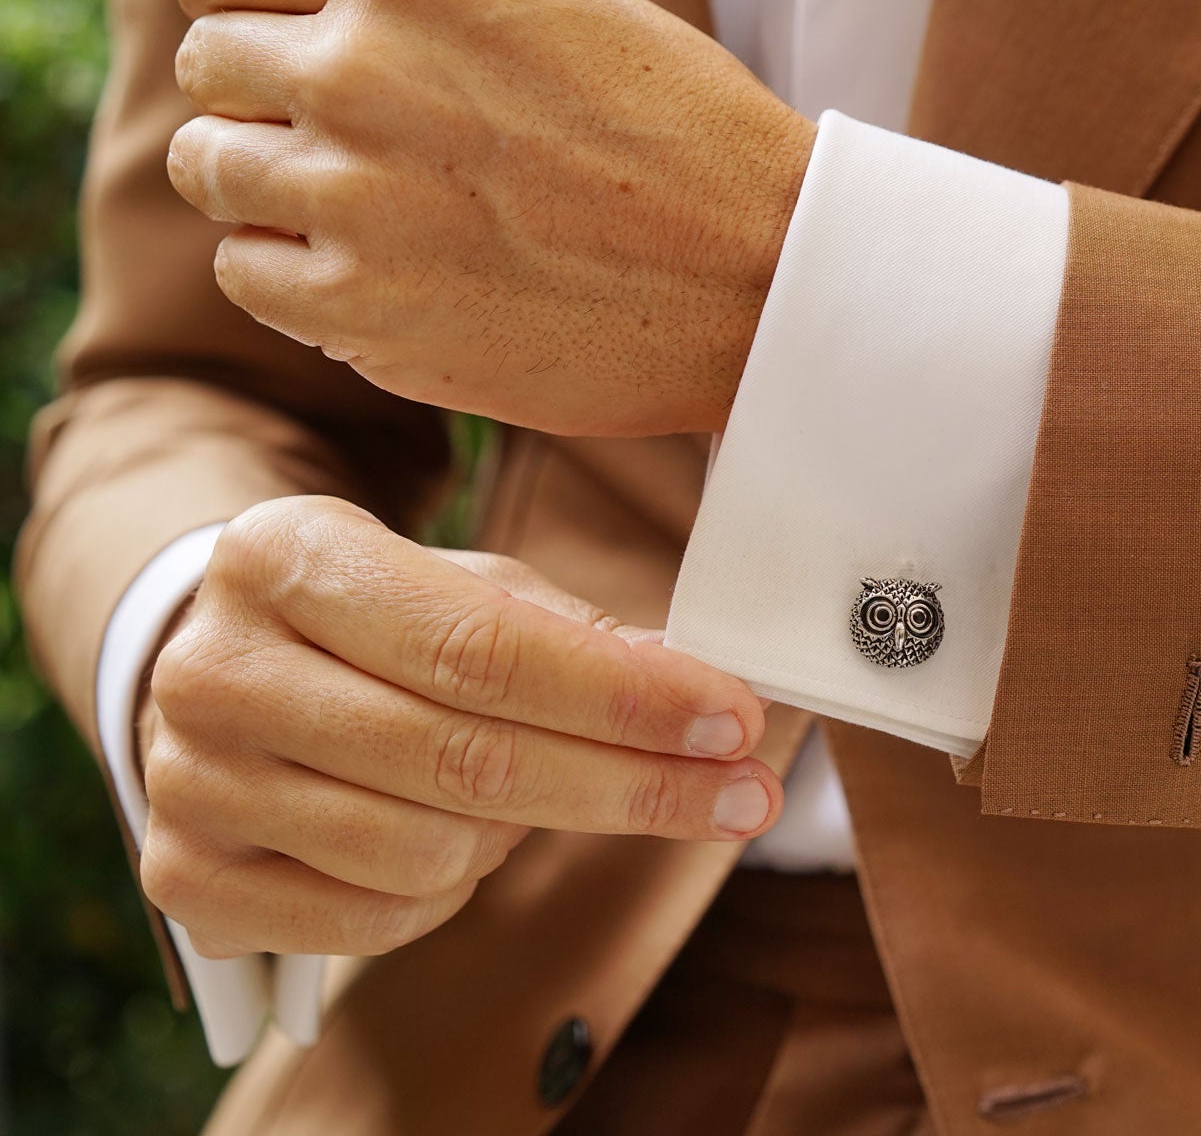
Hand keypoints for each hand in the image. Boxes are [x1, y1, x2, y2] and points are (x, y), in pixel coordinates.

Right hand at [138, 496, 780, 958]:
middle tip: (740, 793)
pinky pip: (379, 917)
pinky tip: (468, 839)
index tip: (732, 720)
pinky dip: (454, 889)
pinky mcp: (187, 881)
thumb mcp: (461, 586)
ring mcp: (190, 782)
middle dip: (631, 784)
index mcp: (284, 555)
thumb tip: (698, 693)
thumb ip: (574, 633)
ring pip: (428, 850)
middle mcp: (216, 669)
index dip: (622, 697)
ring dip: (527, 833)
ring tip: (549, 790)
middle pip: (467, 759)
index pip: (482, 647)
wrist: (218, 668)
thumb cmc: (372, 621)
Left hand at [166, 0, 815, 437]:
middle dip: (266, 93)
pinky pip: (248, 272)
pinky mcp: (360, 310)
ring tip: (376, 204)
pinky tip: (386, 267)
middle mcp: (359, 64)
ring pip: (211, 170)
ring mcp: (352, 194)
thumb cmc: (673, 125)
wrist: (764, 275)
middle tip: (362, 134)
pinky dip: (297, 272)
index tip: (284, 34)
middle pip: (212, 64)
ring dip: (273, 184)